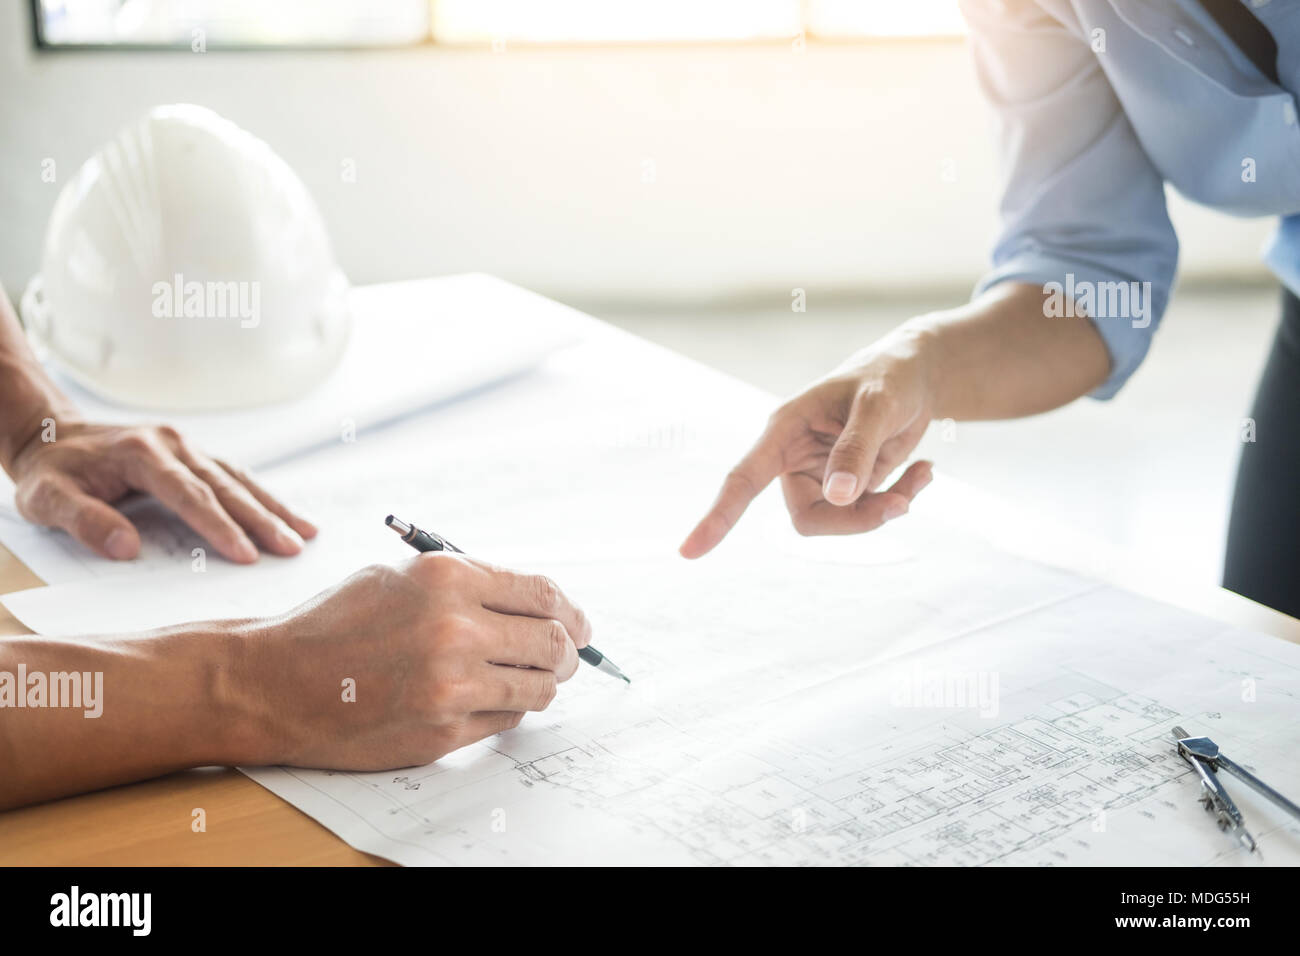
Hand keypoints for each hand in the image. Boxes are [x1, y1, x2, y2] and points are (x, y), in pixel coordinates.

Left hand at [8, 421, 315, 562]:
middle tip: (292, 548)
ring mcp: (187, 446)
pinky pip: (234, 475)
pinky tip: (285, 514)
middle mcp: (173, 444)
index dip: (218, 526)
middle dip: (262, 520)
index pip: (188, 494)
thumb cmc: (51, 472)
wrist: (53, 434)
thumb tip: (128, 548)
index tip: (245, 555)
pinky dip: (263, 496)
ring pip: (239, 478)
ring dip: (273, 507)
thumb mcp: (47, 499)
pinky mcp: (194, 455)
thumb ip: (85, 521)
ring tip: (306, 534)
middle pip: (225, 486)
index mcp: (141, 452)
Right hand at [241, 553, 592, 768]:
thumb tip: (533, 603)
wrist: (275, 682)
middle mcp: (456, 630)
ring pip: (539, 687)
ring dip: (540, 683)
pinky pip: (506, 721)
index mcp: (447, 579)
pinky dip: (505, 710)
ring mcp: (452, 686)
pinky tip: (481, 699)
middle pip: (553, 642)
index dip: (572, 611)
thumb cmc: (335, 625)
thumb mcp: (400, 577)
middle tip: (564, 655)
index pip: (543, 593)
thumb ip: (467, 584)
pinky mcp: (443, 731)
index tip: (580, 624)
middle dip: (566, 650)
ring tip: (522, 677)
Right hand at [681, 333, 935, 557]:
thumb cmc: (890, 376)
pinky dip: (902, 498)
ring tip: (922, 474)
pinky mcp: (848, 486)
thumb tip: (837, 498)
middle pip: (807, 518)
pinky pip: (868, 513)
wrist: (917, 374)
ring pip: (840, 522)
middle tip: (903, 503)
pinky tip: (924, 471)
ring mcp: (821, 475)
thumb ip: (856, 448)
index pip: (743, 479)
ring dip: (886, 508)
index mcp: (783, 430)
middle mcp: (794, 458)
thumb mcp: (877, 404)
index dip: (717, 517)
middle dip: (856, 519)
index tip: (689, 552)